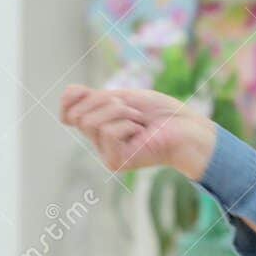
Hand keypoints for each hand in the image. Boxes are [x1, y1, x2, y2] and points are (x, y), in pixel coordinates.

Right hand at [59, 86, 217, 179]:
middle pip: (78, 114)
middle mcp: (98, 142)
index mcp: (98, 125)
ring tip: (140, 122)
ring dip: (121, 112)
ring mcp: (106, 154)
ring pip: (91, 122)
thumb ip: (94, 97)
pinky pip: (108, 132)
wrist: (187, 128)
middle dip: (107, 102)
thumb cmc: (161, 113)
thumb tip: (68, 92)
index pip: (67, 110)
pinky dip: (128, 125)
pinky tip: (141, 133)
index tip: (100, 93)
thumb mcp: (123, 97)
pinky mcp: (115, 162)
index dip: (75, 97)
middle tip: (133, 111)